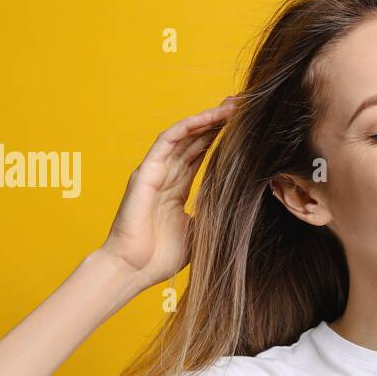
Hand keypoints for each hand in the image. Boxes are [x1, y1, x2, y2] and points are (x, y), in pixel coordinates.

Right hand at [100, 96, 236, 287]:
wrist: (133, 269)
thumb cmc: (160, 257)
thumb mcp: (197, 233)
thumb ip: (211, 215)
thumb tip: (235, 209)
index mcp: (177, 189)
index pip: (200, 155)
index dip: (219, 139)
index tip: (243, 126)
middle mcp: (166, 176)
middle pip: (194, 141)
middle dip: (217, 122)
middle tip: (241, 106)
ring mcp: (154, 172)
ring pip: (183, 136)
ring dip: (207, 119)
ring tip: (230, 106)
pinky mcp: (145, 173)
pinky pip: (167, 142)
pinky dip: (187, 128)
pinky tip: (206, 118)